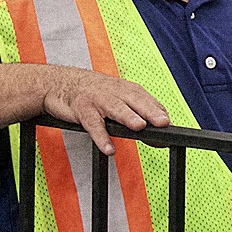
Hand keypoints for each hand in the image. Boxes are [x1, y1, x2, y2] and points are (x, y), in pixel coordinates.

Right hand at [40, 66, 170, 154]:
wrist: (60, 83)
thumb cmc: (95, 92)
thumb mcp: (119, 97)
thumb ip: (140, 110)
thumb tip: (164, 124)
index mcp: (127, 90)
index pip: (148, 101)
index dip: (159, 114)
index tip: (171, 127)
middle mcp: (115, 92)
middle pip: (136, 101)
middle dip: (150, 112)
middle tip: (163, 123)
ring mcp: (98, 100)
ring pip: (116, 108)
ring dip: (128, 117)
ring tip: (140, 127)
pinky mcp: (82, 110)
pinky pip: (93, 124)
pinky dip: (101, 136)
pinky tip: (109, 149)